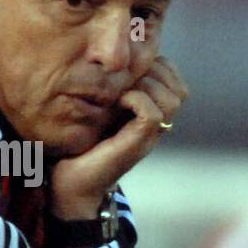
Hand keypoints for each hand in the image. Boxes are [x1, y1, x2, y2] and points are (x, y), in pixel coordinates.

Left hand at [49, 56, 187, 218]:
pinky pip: (154, 113)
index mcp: (146, 113)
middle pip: (178, 88)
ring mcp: (149, 136)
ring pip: (172, 99)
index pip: (172, 78)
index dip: (155, 64)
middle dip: (153, 72)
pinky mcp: (139, 144)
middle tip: (124, 78)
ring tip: (121, 90)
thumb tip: (106, 59)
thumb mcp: (94, 111)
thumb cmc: (76, 149)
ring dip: (147, 85)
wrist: (69, 188)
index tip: (127, 66)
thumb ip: (107, 88)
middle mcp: (153, 125)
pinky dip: (137, 100)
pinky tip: (117, 102)